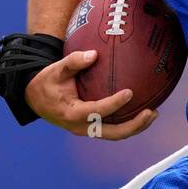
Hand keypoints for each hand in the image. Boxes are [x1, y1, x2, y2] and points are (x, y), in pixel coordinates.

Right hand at [24, 49, 157, 139]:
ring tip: (152, 113)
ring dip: (135, 127)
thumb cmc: (47, 82)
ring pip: (115, 134)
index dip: (114, 104)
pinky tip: (141, 111)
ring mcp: (87, 130)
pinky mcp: (91, 128)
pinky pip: (112, 129)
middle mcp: (81, 127)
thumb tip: (94, 54)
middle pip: (112, 133)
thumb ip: (74, 61)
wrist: (35, 99)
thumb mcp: (56, 69)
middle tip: (151, 112)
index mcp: (72, 113)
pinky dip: (127, 123)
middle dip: (134, 125)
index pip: (97, 111)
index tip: (130, 92)